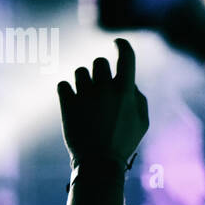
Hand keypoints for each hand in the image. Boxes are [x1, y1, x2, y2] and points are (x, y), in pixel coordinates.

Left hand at [56, 37, 147, 167]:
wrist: (97, 162)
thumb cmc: (123, 143)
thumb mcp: (142, 121)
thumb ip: (138, 98)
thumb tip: (130, 83)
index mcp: (125, 91)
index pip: (126, 56)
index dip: (122, 45)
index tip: (116, 42)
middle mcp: (104, 89)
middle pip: (98, 62)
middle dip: (99, 70)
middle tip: (99, 85)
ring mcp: (84, 96)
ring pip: (79, 72)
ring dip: (82, 80)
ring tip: (85, 96)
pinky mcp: (67, 105)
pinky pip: (62, 85)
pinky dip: (66, 90)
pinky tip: (71, 100)